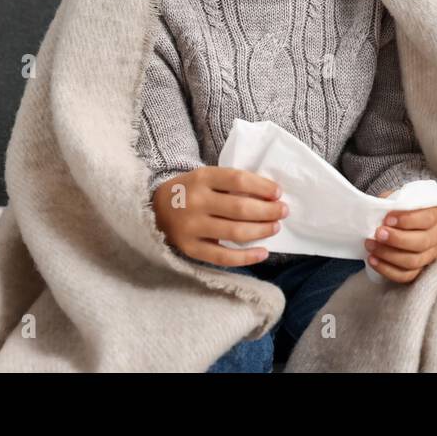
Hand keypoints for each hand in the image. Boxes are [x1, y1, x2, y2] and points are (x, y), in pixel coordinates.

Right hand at [152, 166, 287, 266]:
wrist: (153, 209)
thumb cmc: (190, 191)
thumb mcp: (205, 177)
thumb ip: (231, 184)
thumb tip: (270, 196)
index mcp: (201, 178)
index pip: (238, 180)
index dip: (263, 187)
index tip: (278, 192)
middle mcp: (195, 202)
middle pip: (240, 208)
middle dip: (268, 211)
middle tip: (283, 211)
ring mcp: (191, 227)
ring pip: (235, 232)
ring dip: (261, 231)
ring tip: (275, 227)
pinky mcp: (189, 248)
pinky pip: (222, 257)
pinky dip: (246, 257)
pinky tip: (264, 252)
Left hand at [363, 188, 436, 283]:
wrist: (398, 221)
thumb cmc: (399, 209)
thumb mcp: (397, 199)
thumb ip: (392, 203)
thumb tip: (378, 212)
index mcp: (434, 215)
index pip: (426, 219)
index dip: (407, 220)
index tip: (387, 219)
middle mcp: (436, 236)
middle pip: (421, 242)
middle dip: (397, 239)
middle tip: (378, 233)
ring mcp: (429, 255)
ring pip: (412, 261)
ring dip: (388, 254)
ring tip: (370, 245)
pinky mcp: (418, 270)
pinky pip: (404, 276)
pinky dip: (386, 269)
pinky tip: (373, 259)